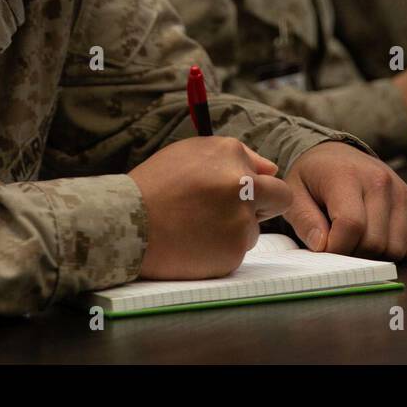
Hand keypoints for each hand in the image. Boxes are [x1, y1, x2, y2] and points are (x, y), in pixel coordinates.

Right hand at [128, 136, 292, 279]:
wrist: (125, 224)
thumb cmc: (153, 187)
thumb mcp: (189, 154)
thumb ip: (235, 157)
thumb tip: (272, 169)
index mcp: (231, 154)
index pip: (268, 174)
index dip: (254, 187)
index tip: (233, 195)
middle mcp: (243, 182)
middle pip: (280, 198)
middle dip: (265, 207)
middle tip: (232, 216)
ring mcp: (240, 217)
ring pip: (253, 229)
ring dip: (232, 232)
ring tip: (195, 229)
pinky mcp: (234, 249)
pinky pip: (236, 252)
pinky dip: (219, 252)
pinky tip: (193, 244)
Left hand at [283, 141, 406, 260]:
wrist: (337, 154)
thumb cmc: (314, 177)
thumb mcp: (294, 193)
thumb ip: (304, 220)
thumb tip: (322, 246)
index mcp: (348, 176)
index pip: (351, 225)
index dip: (336, 248)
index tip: (324, 248)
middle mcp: (381, 181)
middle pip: (374, 242)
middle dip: (353, 254)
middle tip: (338, 242)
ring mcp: (402, 193)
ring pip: (395, 249)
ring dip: (374, 255)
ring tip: (356, 238)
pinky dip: (394, 253)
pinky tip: (376, 238)